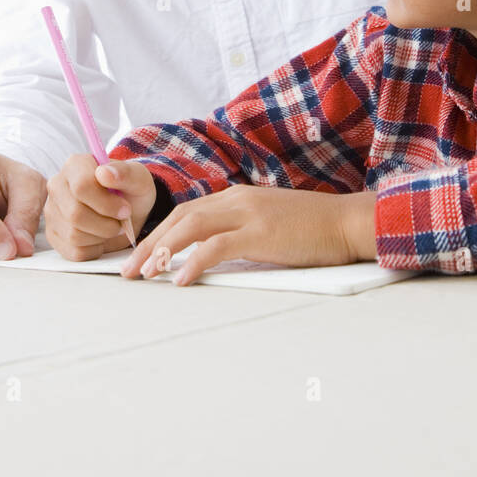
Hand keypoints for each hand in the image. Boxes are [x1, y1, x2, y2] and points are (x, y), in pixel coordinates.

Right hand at [45, 155, 157, 259]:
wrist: (128, 213)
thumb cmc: (131, 192)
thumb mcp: (138, 179)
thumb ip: (125, 172)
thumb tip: (103, 172)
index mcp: (75, 164)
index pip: (81, 186)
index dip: (106, 204)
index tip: (125, 209)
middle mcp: (57, 186)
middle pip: (75, 214)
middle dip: (106, 223)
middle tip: (121, 221)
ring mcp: (52, 211)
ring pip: (74, 235)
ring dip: (102, 236)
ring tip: (112, 226)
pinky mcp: (54, 235)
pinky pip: (74, 252)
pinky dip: (94, 249)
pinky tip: (101, 237)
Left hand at [121, 184, 377, 285]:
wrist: (348, 221)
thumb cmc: (313, 229)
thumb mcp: (269, 224)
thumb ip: (240, 232)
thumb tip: (211, 257)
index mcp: (237, 196)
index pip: (186, 212)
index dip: (159, 234)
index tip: (141, 257)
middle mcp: (237, 199)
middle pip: (180, 218)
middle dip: (150, 244)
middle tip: (129, 271)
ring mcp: (249, 213)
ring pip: (191, 227)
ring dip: (163, 252)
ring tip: (145, 275)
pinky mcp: (261, 232)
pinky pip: (218, 247)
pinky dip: (194, 261)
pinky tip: (181, 280)